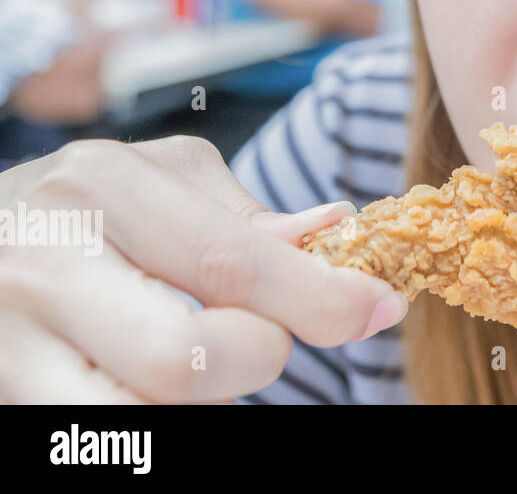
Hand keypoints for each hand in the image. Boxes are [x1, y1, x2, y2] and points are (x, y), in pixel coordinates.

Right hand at [0, 136, 406, 402]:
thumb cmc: (78, 207)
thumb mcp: (158, 181)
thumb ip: (245, 216)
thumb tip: (338, 231)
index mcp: (101, 186)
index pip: (234, 263)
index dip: (322, 297)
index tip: (378, 308)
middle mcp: (48, 263)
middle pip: (197, 356)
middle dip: (261, 354)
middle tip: (263, 333)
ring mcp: (9, 340)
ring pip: (152, 409)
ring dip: (212, 394)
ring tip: (207, 351)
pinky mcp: (3, 396)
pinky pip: (108, 436)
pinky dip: (162, 416)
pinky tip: (161, 381)